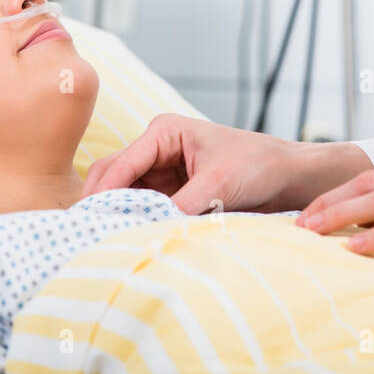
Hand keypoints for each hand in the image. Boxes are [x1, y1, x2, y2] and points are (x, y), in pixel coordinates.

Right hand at [82, 114, 369, 214]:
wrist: (286, 175)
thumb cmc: (258, 165)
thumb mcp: (220, 184)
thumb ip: (183, 204)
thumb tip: (150, 228)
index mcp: (164, 131)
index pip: (121, 163)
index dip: (103, 193)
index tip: (89, 220)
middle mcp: (156, 147)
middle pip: (112, 177)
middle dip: (101, 204)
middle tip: (86, 235)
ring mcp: (161, 169)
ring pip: (123, 194)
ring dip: (116, 215)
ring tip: (102, 241)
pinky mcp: (170, 190)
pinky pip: (143, 206)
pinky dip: (134, 221)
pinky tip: (127, 239)